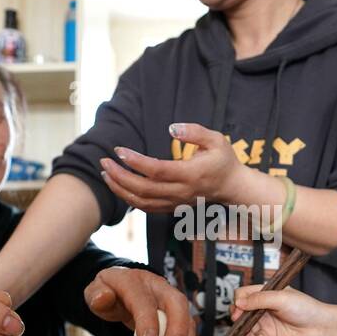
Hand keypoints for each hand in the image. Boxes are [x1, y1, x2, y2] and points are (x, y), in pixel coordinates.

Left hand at [84, 267, 196, 335]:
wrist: (121, 288)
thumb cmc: (111, 290)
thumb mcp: (96, 290)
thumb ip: (97, 295)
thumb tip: (102, 298)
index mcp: (135, 281)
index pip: (144, 301)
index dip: (148, 322)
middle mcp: (157, 288)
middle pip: (176, 304)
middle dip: (178, 330)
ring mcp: (169, 300)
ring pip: (186, 319)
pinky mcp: (176, 314)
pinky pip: (186, 330)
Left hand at [98, 122, 251, 212]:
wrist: (232, 187)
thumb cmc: (223, 160)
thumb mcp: (216, 140)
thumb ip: (195, 132)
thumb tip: (172, 128)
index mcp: (191, 174)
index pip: (158, 170)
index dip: (136, 162)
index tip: (119, 150)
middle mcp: (182, 192)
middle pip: (144, 189)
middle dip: (120, 176)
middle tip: (104, 161)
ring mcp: (176, 203)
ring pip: (142, 202)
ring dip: (120, 189)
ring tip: (105, 174)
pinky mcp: (172, 207)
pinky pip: (146, 207)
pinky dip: (129, 199)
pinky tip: (118, 186)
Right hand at [231, 284, 336, 335]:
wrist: (319, 327)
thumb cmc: (305, 308)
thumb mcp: (281, 298)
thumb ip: (259, 299)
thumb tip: (239, 302)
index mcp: (265, 293)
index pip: (243, 294)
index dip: (238, 302)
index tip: (239, 310)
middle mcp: (263, 307)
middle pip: (241, 312)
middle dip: (237, 320)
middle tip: (239, 324)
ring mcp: (265, 321)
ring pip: (245, 328)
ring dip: (245, 334)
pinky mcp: (268, 335)